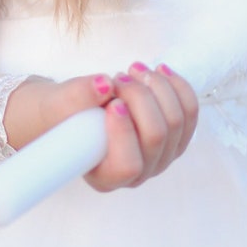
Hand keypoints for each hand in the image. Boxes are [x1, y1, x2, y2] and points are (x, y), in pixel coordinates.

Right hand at [2, 62, 198, 191]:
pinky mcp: (176, 136)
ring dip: (157, 87)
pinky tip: (159, 70)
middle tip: (118, 77)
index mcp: (106, 177)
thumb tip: (103, 86)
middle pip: (156, 136)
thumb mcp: (57, 106)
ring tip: (132, 69)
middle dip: (140, 97)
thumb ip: (75, 98)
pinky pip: (190, 110)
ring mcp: (161, 156)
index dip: (125, 133)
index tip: (113, 102)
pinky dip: (177, 86)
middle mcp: (138, 174)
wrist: (75, 112)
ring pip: (177, 120)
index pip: (128, 165)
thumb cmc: (63, 116)